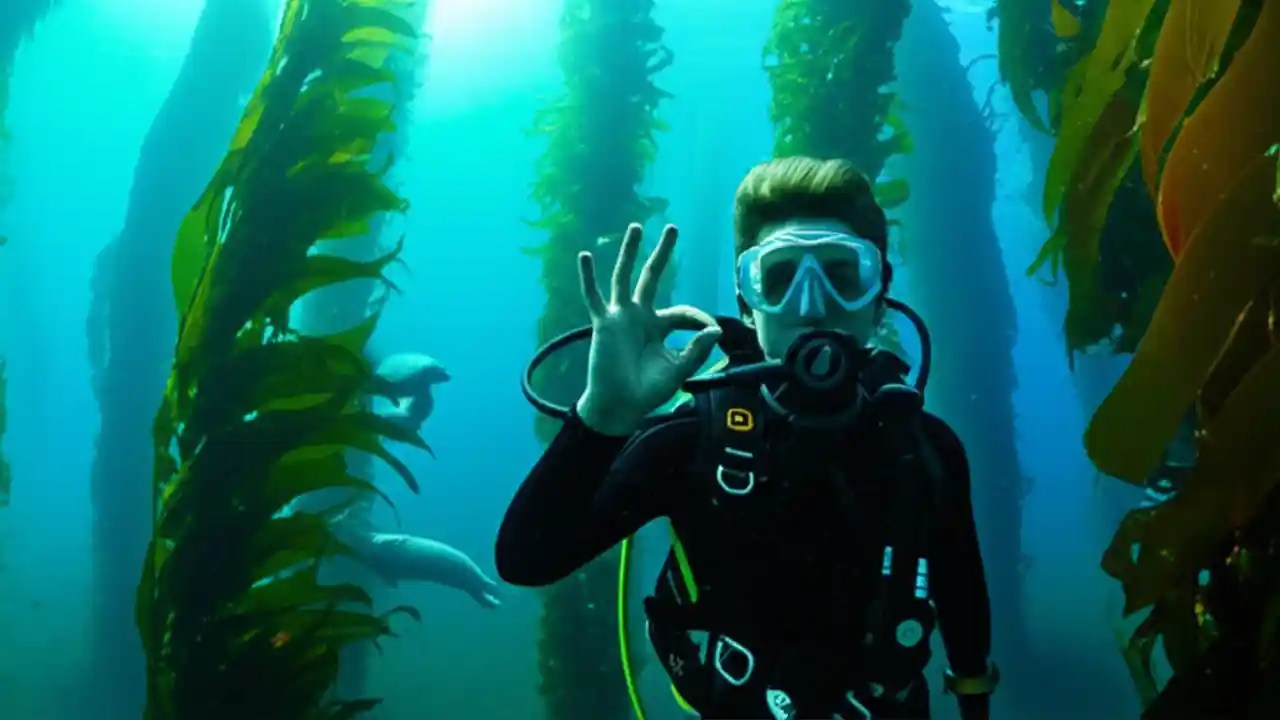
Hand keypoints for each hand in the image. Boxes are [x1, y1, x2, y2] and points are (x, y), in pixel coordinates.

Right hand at [574, 223, 721, 434]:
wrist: (620, 406)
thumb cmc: (647, 390)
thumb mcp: (679, 369)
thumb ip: (697, 349)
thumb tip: (715, 328)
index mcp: (660, 327)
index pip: (683, 311)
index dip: (699, 317)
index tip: (711, 329)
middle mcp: (640, 316)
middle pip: (652, 277)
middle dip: (662, 253)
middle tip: (672, 227)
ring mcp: (621, 316)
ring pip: (625, 277)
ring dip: (630, 252)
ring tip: (637, 227)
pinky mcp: (604, 323)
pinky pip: (593, 297)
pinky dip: (588, 278)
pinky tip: (585, 256)